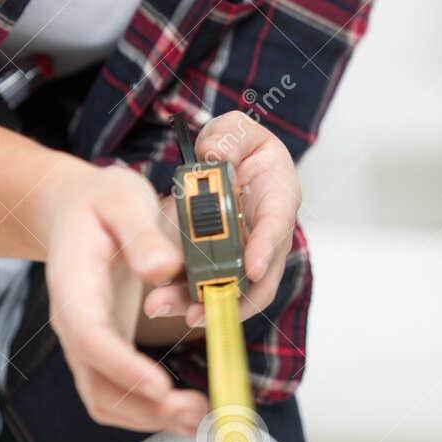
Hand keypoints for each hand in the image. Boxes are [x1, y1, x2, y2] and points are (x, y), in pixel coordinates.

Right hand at [39, 164, 209, 434]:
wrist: (74, 209)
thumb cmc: (99, 201)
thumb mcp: (121, 198)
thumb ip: (140, 231)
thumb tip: (163, 269)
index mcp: (74, 284)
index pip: (90, 336)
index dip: (122, 366)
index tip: (159, 386)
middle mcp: (74, 322)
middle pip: (97, 382)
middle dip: (143, 406)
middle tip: (194, 410)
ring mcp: (87, 341)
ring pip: (105, 398)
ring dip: (148, 417)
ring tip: (197, 418)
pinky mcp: (105, 348)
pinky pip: (118, 393)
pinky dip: (148, 410)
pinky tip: (184, 411)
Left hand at [142, 111, 300, 327]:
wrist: (222, 162)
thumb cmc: (237, 146)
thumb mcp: (235, 131)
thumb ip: (228, 138)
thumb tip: (214, 154)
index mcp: (278, 196)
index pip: (276, 224)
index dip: (265, 247)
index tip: (251, 269)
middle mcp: (267, 234)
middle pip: (258, 276)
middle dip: (231, 295)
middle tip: (200, 308)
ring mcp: (246, 254)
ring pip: (233, 290)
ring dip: (202, 304)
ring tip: (168, 309)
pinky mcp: (221, 265)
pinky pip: (209, 288)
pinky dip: (188, 299)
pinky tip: (163, 305)